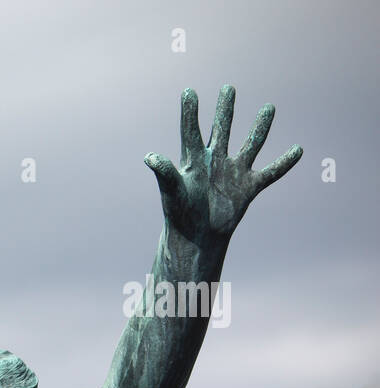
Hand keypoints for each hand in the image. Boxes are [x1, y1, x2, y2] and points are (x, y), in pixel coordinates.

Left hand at [145, 86, 301, 246]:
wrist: (197, 238)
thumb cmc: (180, 215)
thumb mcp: (172, 191)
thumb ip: (165, 173)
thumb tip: (150, 157)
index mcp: (194, 160)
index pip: (192, 131)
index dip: (189, 112)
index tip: (189, 91)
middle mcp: (215, 161)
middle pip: (222, 129)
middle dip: (225, 110)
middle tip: (228, 89)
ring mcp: (233, 172)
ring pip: (251, 144)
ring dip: (260, 127)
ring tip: (269, 107)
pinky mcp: (248, 187)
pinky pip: (271, 172)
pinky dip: (285, 163)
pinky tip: (298, 150)